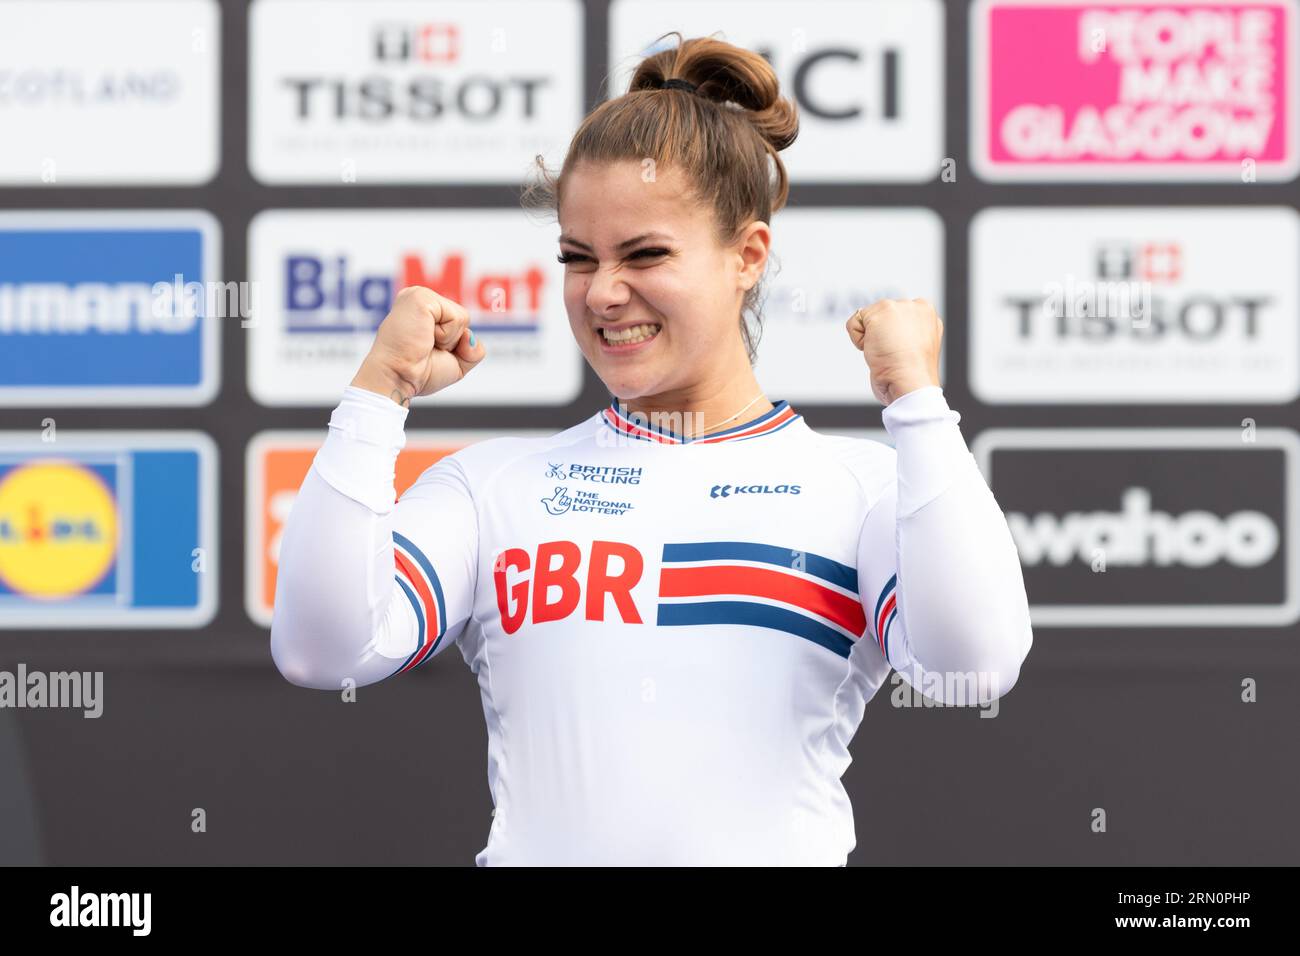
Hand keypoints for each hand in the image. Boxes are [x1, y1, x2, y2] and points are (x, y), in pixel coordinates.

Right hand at [351, 286, 486, 404]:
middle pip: (463, 318)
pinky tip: (424, 338)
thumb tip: (470, 336)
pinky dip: (446, 336)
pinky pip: (457, 318)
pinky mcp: (421, 298)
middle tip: (425, 349)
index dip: (452, 345)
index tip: (426, 352)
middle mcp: (418, 298)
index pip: (458, 322)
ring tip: (424, 343)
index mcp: (423, 309)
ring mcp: (419, 295)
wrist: (398, 378)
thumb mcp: (456, 363)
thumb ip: (473, 350)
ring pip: (463, 317)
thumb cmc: (418, 373)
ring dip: (448, 340)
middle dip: (452, 343)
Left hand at [845, 297, 941, 404]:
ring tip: (888, 352)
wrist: (912, 383)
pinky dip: (858, 340)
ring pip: (867, 318)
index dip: (892, 338)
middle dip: (881, 336)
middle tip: (895, 354)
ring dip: (871, 339)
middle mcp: (916, 307)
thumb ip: (905, 334)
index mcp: (927, 316)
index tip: (904, 352)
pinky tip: (877, 350)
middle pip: (880, 315)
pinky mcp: (882, 310)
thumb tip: (886, 334)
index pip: (895, 318)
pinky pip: (854, 323)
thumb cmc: (912, 376)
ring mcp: (900, 306)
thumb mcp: (915, 349)